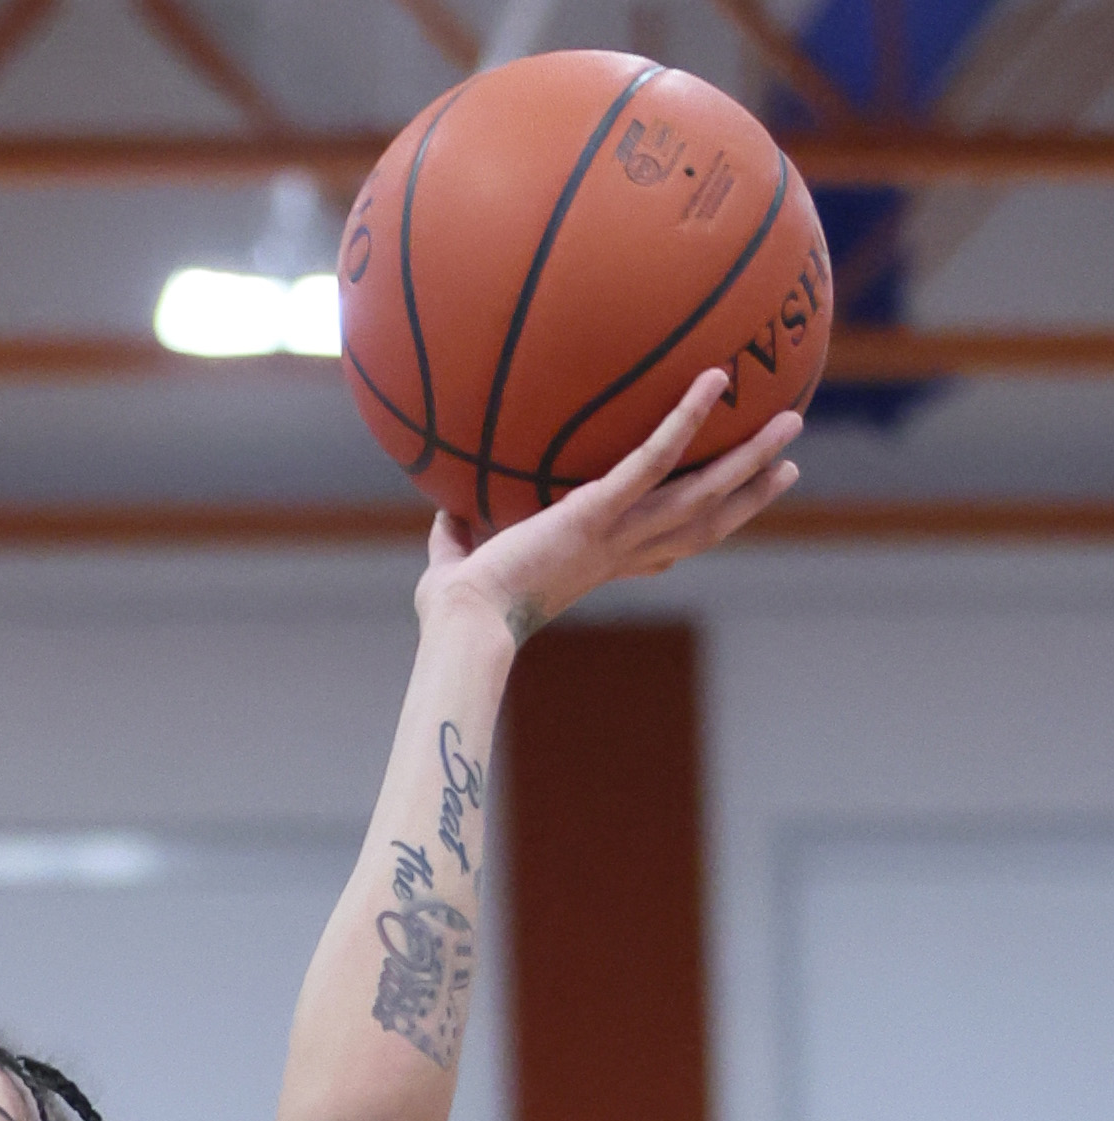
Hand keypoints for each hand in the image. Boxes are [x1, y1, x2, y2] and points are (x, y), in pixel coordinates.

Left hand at [422, 369, 801, 649]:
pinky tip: (714, 379)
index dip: (697, 528)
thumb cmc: (456, 611)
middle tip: (789, 466)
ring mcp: (615, 531)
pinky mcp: (597, 511)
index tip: (727, 508)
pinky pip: (653, 459)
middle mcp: (618, 550)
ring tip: (791, 421)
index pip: (659, 548)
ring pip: (701, 494)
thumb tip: (444, 512)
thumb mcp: (459, 567)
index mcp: (597, 563)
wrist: (463, 624)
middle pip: (703, 523)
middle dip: (748, 496)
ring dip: (749, 458)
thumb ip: (459, 537)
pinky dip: (685, 420)